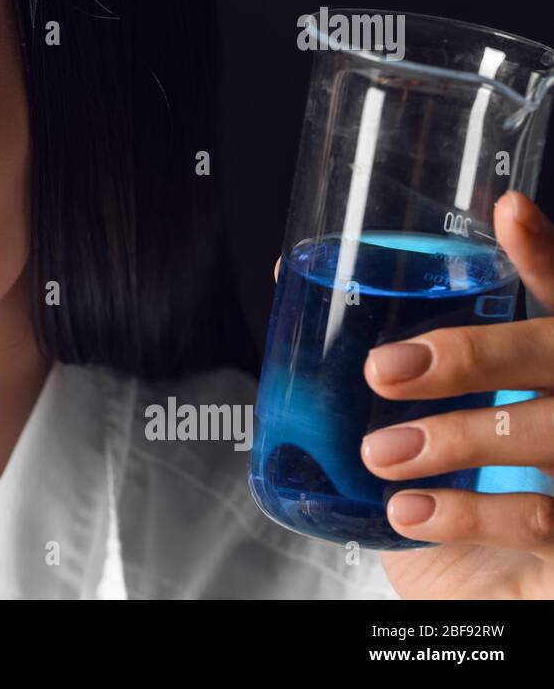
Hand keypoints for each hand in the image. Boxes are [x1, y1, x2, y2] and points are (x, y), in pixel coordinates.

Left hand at [273, 191, 553, 597]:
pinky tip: (409, 513)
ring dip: (458, 437)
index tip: (507, 210)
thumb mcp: (411, 446)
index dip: (543, 254)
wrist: (487, 610)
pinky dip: (465, 514)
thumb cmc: (453, 521)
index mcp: (545, 375)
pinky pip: (542, 516)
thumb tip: (294, 287)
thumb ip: (375, 381)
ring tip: (382, 454)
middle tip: (384, 368)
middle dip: (474, 353)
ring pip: (550, 429)